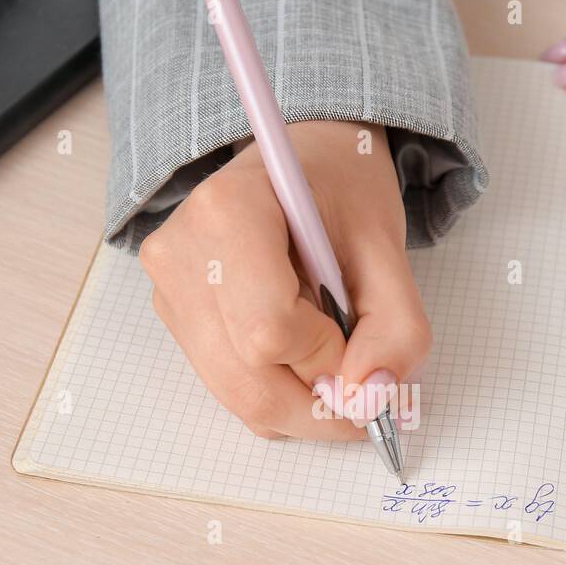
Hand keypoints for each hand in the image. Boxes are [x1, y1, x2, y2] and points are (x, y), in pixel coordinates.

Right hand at [139, 120, 429, 438]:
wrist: (302, 160)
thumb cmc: (342, 191)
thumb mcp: (388, 248)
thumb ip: (395, 328)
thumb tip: (372, 399)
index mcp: (229, 213)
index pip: (269, 331)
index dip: (326, 356)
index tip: (356, 336)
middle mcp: (182, 254)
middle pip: (249, 382)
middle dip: (319, 403)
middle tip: (364, 391)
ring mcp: (169, 290)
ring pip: (239, 397)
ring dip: (302, 404)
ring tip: (336, 361)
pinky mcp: (174, 317)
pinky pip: (230, 389)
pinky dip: (279, 391)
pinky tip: (303, 354)